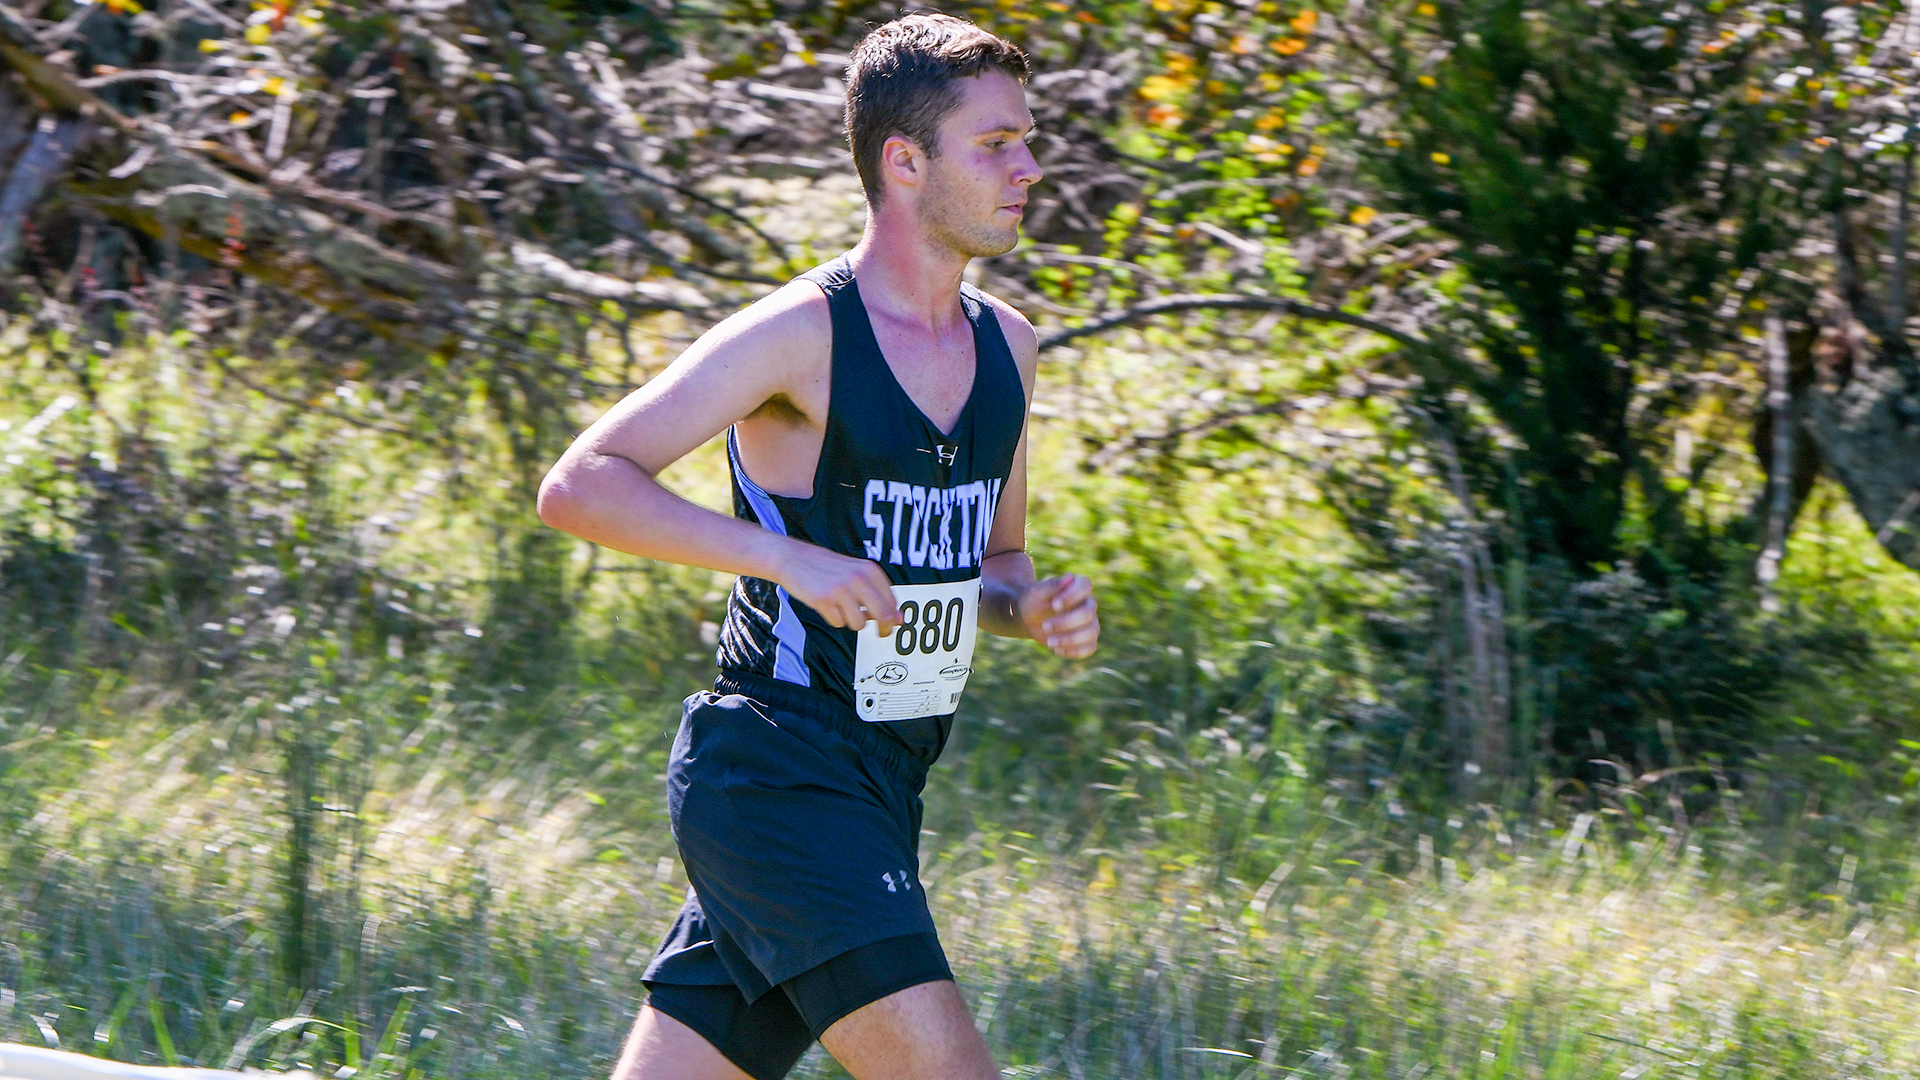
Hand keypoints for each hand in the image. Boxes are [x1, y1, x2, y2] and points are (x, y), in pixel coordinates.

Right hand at [774, 542, 900, 632]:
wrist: (793, 558)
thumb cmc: (826, 567)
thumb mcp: (856, 572)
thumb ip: (877, 593)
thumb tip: (898, 619)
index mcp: (869, 570)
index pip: (892, 601)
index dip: (893, 617)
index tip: (891, 624)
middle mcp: (858, 579)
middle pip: (883, 616)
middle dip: (883, 629)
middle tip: (881, 632)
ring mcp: (841, 590)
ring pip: (860, 624)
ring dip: (852, 621)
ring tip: (843, 608)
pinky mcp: (824, 601)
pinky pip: (838, 623)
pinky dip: (834, 618)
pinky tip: (828, 605)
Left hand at [1017, 573, 1098, 658]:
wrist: (1028, 619)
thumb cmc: (1033, 602)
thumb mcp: (1036, 592)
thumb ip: (1052, 585)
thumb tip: (1070, 577)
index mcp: (1077, 587)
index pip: (1085, 586)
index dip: (1072, 596)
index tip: (1054, 605)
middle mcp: (1087, 603)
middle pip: (1088, 613)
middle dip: (1065, 622)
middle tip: (1044, 626)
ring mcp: (1090, 622)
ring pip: (1092, 632)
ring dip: (1070, 640)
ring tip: (1050, 642)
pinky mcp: (1087, 640)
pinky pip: (1090, 647)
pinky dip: (1074, 651)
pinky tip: (1057, 650)